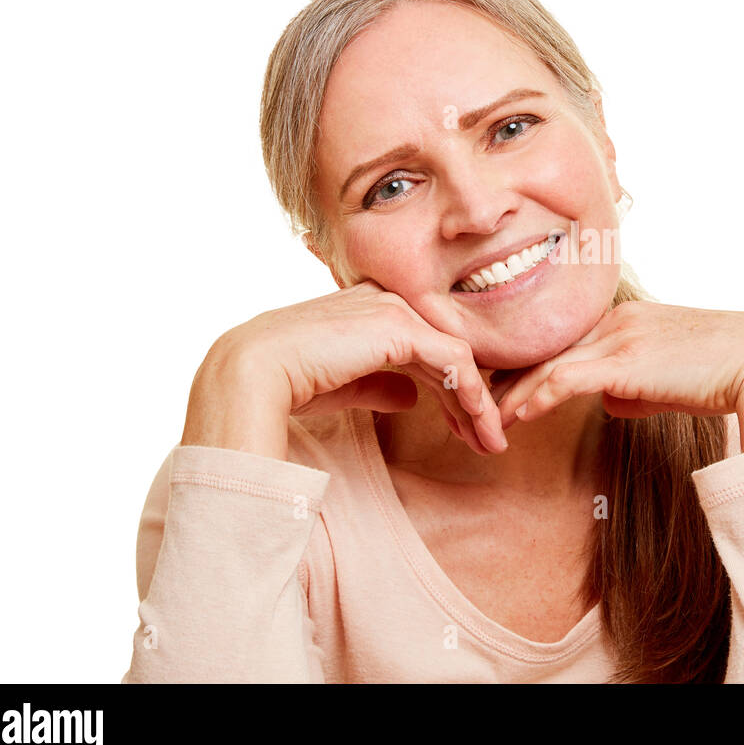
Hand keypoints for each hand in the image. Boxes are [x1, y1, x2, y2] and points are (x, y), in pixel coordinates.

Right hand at [209, 280, 507, 455]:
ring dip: (478, 404)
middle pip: (447, 353)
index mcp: (369, 309)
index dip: (449, 390)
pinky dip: (471, 395)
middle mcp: (386, 301)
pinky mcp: (401, 328)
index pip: (425, 347)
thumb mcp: (343, 385)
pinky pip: (453, 362)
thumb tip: (409, 396)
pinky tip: (479, 425)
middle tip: (490, 441)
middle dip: (472, 401)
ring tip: (491, 443)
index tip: (462, 430)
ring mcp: (395, 309)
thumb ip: (378, 383)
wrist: (251, 374)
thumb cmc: (284, 383)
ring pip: (457, 358)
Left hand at [493, 301, 743, 448]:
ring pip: (547, 363)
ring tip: (484, 417)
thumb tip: (609, 401)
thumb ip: (637, 383)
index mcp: (627, 318)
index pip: (563, 338)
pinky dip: (535, 398)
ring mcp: (619, 338)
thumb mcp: (672, 376)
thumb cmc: (726, 373)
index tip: (502, 384)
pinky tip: (515, 417)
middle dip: (507, 374)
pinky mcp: (623, 362)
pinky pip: (564, 379)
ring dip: (511, 394)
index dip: (529, 362)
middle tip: (473, 397)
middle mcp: (616, 320)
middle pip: (544, 346)